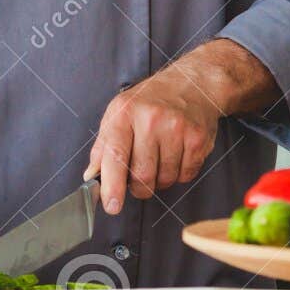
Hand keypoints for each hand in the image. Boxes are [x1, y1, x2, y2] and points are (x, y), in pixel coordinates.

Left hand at [85, 40, 279, 215]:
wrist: (192, 84)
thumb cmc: (150, 102)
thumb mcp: (118, 114)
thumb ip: (103, 147)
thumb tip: (92, 177)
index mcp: (125, 113)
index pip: (115, 155)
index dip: (112, 185)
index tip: (111, 205)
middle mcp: (151, 119)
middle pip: (142, 175)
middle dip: (139, 187)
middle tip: (139, 178)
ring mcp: (177, 128)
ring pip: (165, 179)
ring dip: (160, 179)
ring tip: (160, 157)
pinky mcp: (197, 139)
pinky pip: (185, 175)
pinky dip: (179, 173)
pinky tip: (177, 154)